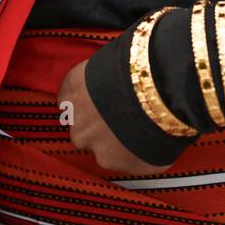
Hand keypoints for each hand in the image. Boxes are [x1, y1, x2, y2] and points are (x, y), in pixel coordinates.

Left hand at [56, 58, 170, 175]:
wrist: (157, 92)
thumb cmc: (136, 64)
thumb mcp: (111, 59)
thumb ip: (103, 76)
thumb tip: (113, 73)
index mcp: (73, 90)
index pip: (67, 101)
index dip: (86, 103)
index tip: (100, 102)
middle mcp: (78, 124)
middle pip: (82, 131)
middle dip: (98, 128)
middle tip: (123, 118)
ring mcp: (96, 149)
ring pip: (103, 150)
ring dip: (117, 145)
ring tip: (143, 131)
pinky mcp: (119, 166)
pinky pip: (127, 162)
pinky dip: (137, 156)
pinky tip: (153, 142)